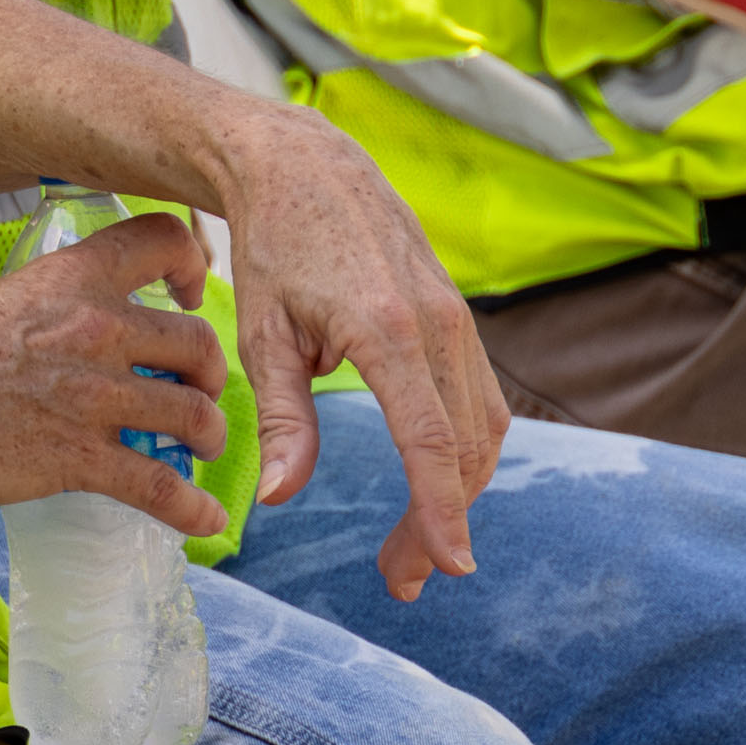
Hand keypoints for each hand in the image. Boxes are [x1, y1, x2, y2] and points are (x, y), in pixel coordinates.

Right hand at [0, 210, 233, 538]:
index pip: (162, 242)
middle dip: (210, 374)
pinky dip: (193, 507)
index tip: (187, 295)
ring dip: (209, 435)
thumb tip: (52, 320)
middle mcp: (97, 328)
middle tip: (198, 392)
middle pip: (198, 344)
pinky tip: (205, 519)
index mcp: (72, 279)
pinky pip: (160, 486)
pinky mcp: (81, 458)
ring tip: (203, 448)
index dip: (191, 266)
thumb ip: (42, 304)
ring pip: (193, 415)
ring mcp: (95, 396)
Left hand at [207, 102, 506, 600]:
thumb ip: (282, 420)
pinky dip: (464, 450)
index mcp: (388, 330)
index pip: (429, 440)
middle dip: (441, 522)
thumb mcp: (263, 335)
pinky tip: (433, 484)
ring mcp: (457, 317)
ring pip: (482, 427)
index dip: (440, 511)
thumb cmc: (275, 248)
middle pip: (462, 447)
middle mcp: (438, 324)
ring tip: (413, 548)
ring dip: (457, 493)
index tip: (448, 567)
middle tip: (401, 578)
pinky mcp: (460, 317)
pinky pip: (480, 398)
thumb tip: (279, 498)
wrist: (307, 166)